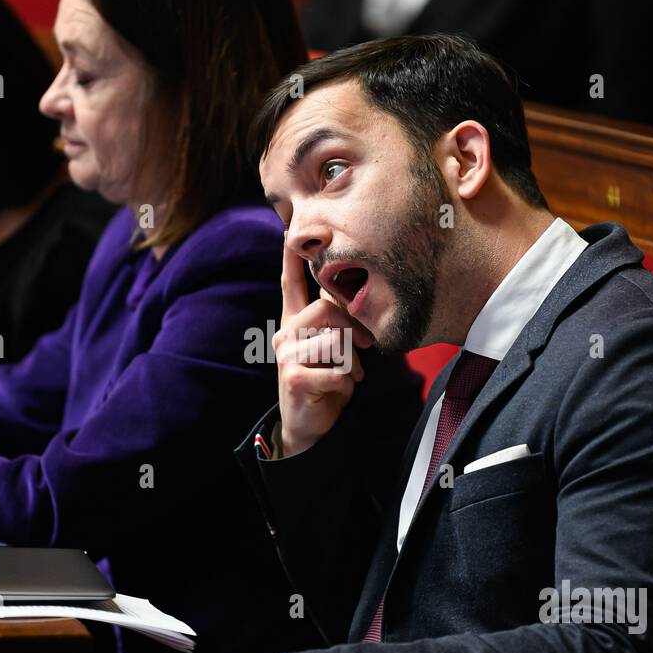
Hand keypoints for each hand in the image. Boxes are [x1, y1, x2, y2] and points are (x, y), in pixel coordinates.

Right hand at [273, 246, 371, 456]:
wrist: (309, 424)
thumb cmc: (326, 379)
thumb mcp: (333, 346)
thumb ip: (337, 319)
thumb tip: (354, 292)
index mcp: (295, 319)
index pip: (291, 280)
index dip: (291, 255)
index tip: (290, 228)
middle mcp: (286, 332)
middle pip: (325, 309)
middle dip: (354, 328)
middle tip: (366, 347)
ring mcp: (286, 355)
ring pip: (334, 340)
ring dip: (352, 361)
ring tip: (351, 373)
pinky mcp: (293, 378)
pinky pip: (336, 370)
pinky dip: (347, 383)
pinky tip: (341, 389)